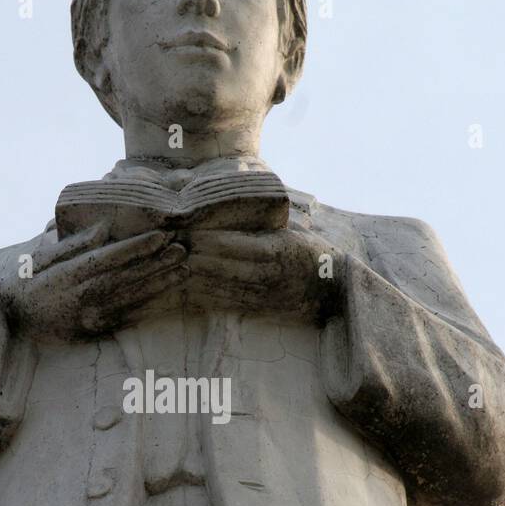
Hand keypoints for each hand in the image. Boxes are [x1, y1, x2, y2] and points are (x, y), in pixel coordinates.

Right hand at [0, 222, 188, 339]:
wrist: (11, 321)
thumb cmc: (25, 282)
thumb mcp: (38, 259)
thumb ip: (70, 245)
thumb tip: (101, 230)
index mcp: (68, 275)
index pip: (108, 259)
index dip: (136, 248)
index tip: (160, 236)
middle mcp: (81, 297)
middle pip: (126, 278)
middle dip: (156, 264)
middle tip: (182, 249)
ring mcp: (90, 317)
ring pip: (131, 298)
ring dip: (159, 283)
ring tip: (183, 269)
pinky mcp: (95, 330)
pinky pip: (127, 316)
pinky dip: (148, 305)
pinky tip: (167, 294)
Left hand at [184, 227, 340, 320]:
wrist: (334, 290)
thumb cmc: (312, 251)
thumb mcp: (295, 229)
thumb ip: (267, 218)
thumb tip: (238, 196)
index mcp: (281, 249)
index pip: (240, 244)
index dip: (212, 240)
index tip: (188, 231)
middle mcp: (272, 274)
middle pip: (227, 266)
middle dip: (196, 257)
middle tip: (170, 247)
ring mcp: (265, 295)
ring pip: (224, 287)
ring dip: (196, 278)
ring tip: (172, 266)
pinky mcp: (260, 309)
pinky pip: (229, 302)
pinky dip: (207, 296)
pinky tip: (188, 289)